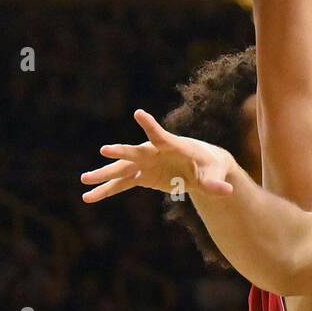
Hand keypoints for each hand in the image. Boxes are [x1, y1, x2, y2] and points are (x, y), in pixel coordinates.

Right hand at [81, 110, 235, 203]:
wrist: (201, 167)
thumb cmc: (210, 165)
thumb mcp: (214, 174)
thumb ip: (216, 182)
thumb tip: (227, 190)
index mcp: (173, 146)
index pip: (161, 135)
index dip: (150, 125)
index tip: (139, 113)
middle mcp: (154, 152)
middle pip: (135, 151)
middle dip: (121, 152)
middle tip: (104, 150)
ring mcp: (145, 163)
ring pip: (121, 169)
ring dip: (104, 175)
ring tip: (84, 179)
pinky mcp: (142, 175)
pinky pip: (121, 184)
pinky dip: (106, 191)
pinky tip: (89, 197)